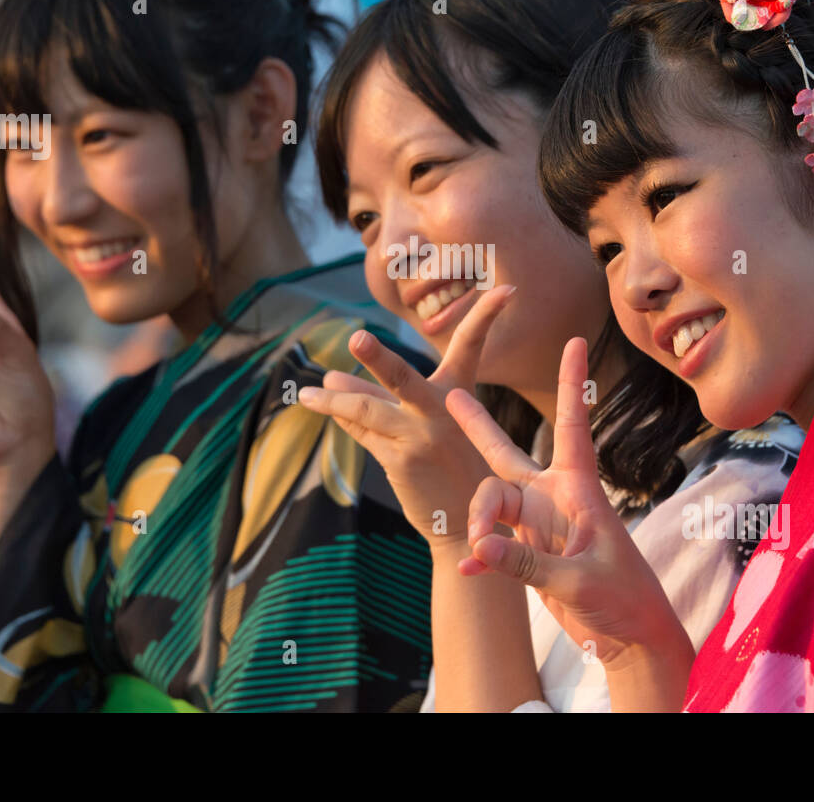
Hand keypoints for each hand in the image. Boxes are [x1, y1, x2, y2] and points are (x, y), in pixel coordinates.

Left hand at [297, 284, 514, 547]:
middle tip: (355, 338)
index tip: (506, 289)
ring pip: (367, 411)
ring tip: (306, 393)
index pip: (472, 346)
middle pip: (403, 379)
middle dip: (377, 359)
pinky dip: (340, 416)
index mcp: (460, 395)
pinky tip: (317, 402)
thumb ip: (381, 398)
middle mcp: (441, 412)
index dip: (486, 315)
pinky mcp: (401, 462)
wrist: (468, 524)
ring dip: (334, 400)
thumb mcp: (430, 425)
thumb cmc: (453, 468)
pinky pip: (363, 433)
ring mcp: (420, 438)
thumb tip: (330, 376)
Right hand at [445, 337, 688, 667]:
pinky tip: (470, 569)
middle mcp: (553, 498)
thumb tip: (477, 547)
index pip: (572, 424)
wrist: (629, 639)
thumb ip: (526, 564)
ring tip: (475, 549)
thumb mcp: (579, 580)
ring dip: (478, 523)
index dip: (571, 383)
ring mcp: (536, 526)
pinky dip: (480, 557)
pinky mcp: (527, 554)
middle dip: (478, 426)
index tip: (576, 340)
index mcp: (579, 488)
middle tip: (449, 394)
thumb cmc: (624, 600)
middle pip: (507, 455)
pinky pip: (490, 545)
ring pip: (490, 503)